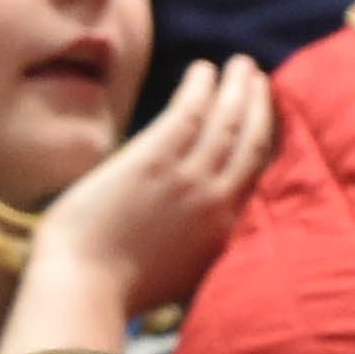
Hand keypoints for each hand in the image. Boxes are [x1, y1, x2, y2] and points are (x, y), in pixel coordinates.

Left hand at [27, 55, 275, 314]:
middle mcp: (217, 201)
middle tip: (260, 77)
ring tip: (241, 64)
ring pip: (227, 120)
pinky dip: (201, 87)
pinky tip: (203, 70)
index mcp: (226, 233)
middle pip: (253, 141)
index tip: (270, 118)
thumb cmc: (121, 289)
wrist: (84, 287)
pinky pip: (189, 112)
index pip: (260, 176)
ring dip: (238, 87)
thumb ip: (204, 243)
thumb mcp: (184, 274)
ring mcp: (187, 178)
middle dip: (261, 104)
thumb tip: (210, 226)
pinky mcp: (154, 160)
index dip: (267, 140)